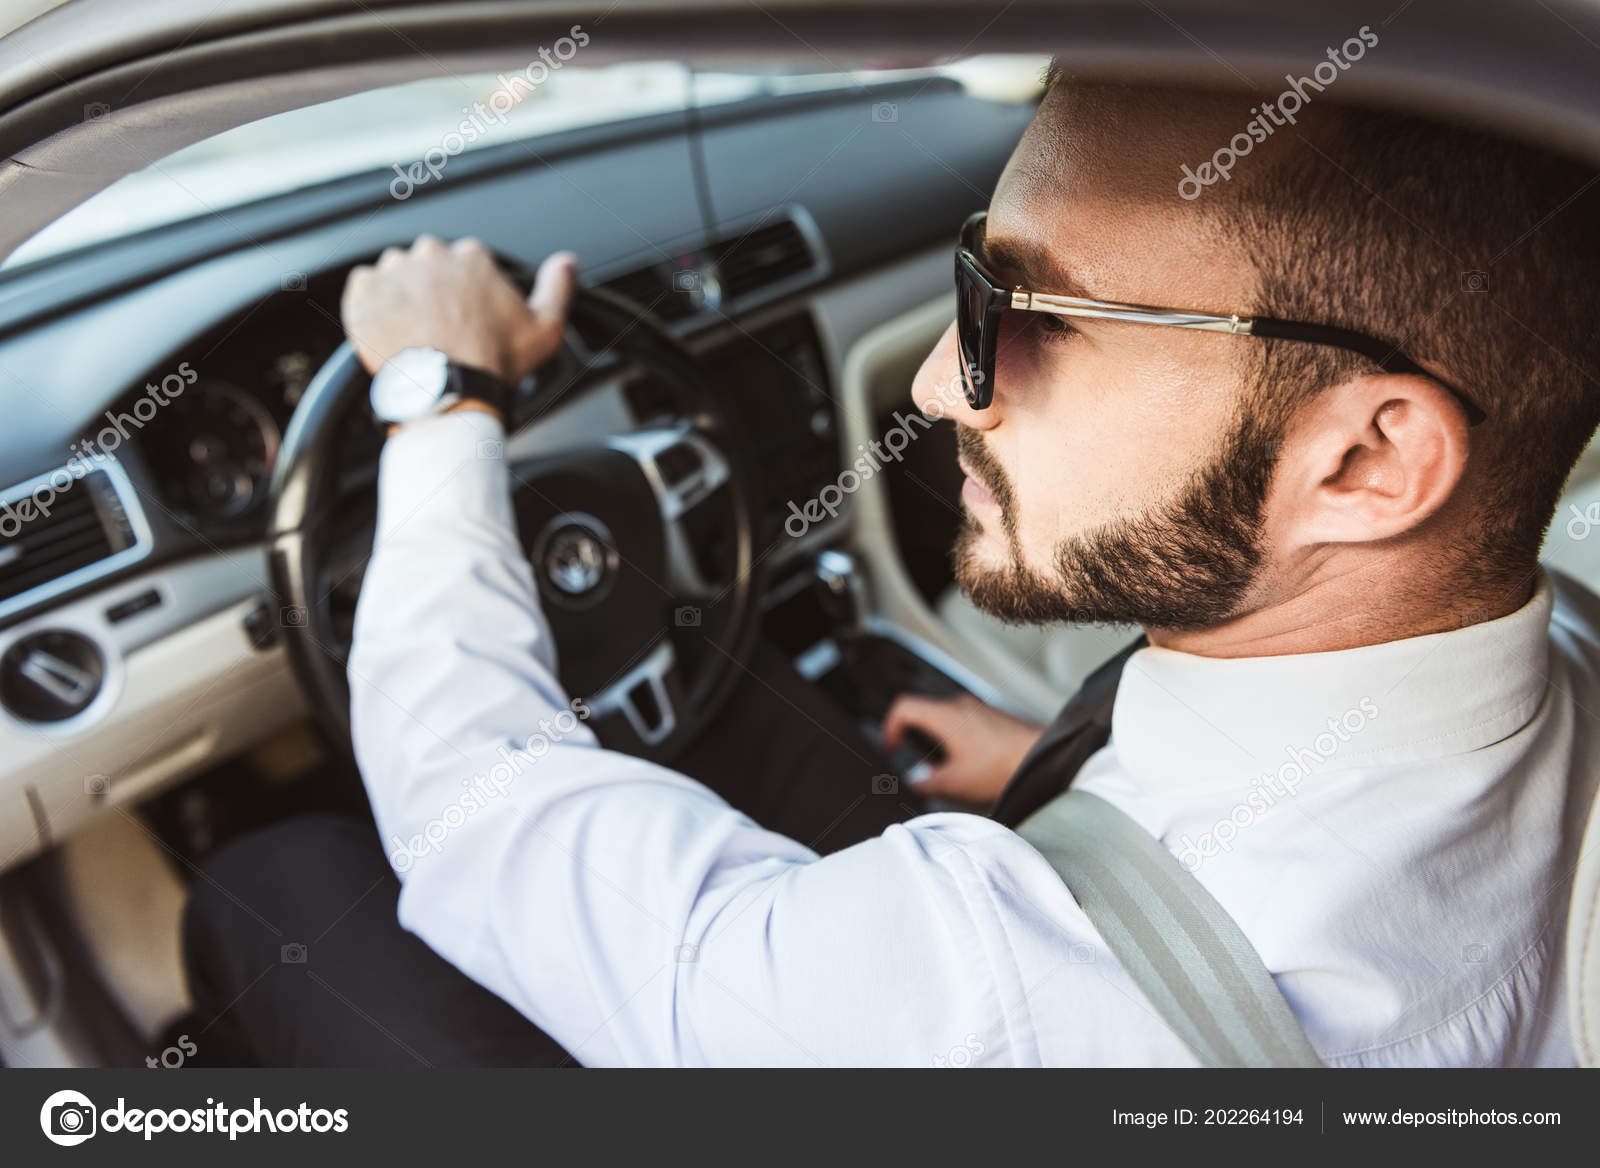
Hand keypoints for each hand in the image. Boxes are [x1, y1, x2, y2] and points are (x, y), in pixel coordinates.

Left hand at [340, 236, 577, 383]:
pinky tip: (391, 331)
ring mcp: (393, 271)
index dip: (467, 292)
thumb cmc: (492, 363)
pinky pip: (363, 288)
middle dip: (433, 290)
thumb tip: (567, 263)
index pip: (465, 262)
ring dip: (403, 296)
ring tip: (415, 333)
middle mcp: (430, 254)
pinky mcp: (363, 292)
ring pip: (396, 274)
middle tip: (441, 328)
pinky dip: (373, 305)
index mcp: (471, 257)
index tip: (468, 316)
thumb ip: (558, 288)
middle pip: (429, 265)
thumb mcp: (545, 329)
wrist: (445, 391)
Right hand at [881, 693, 1044, 803]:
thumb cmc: (1004, 765)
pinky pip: (965, 721)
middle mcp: (960, 705)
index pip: (903, 707)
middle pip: (924, 712)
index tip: (893, 745)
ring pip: (946, 718)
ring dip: (940, 741)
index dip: (891, 726)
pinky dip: (959, 739)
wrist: (1042, 757)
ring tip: (950, 767)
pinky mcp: (993, 716)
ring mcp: (979, 708)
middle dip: (917, 739)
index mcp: (945, 715)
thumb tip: (915, 782)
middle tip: (923, 763)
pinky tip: (972, 764)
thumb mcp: (955, 783)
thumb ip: (926, 782)